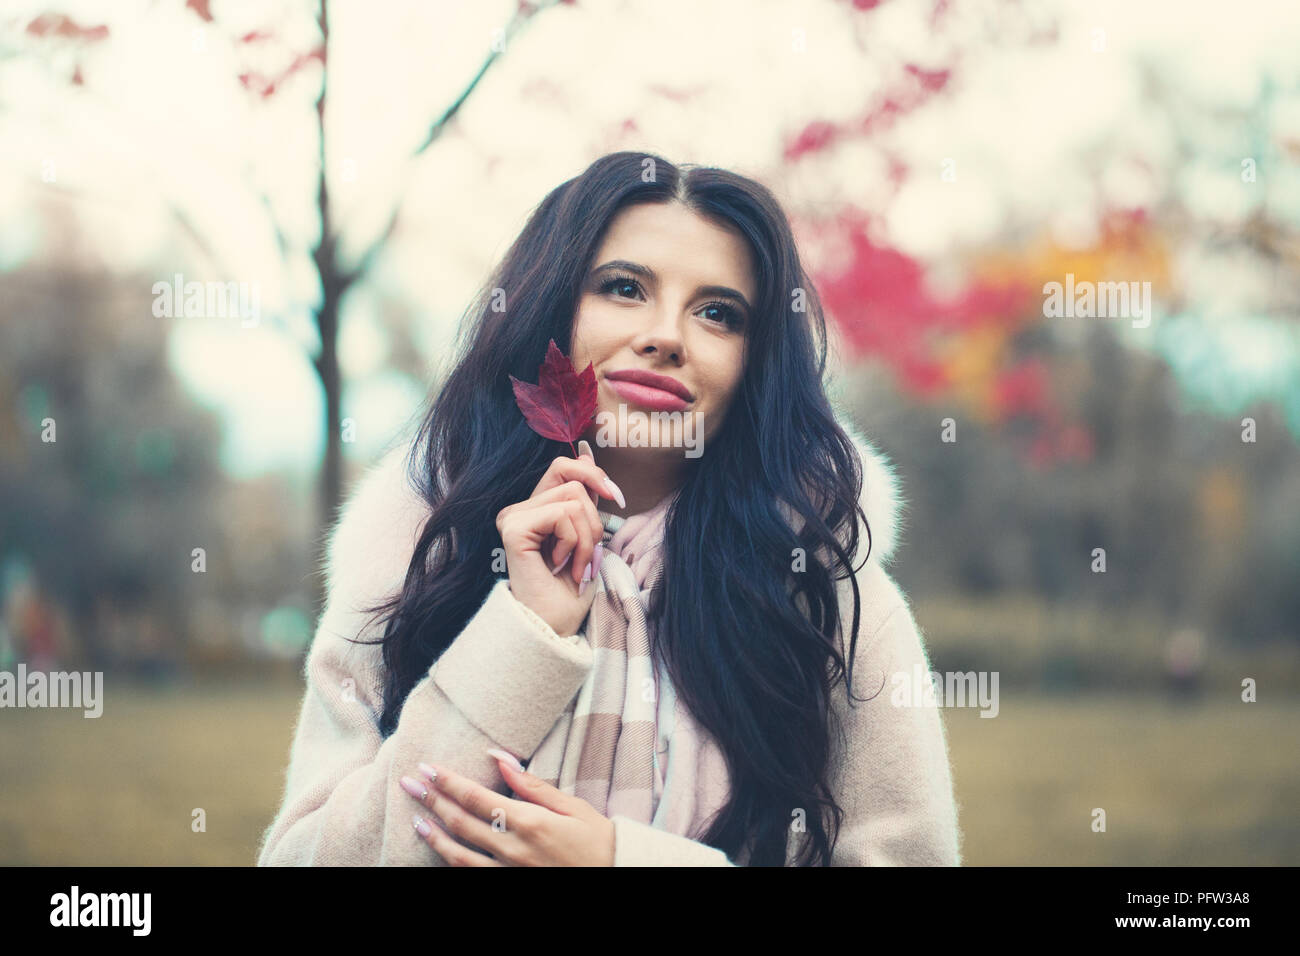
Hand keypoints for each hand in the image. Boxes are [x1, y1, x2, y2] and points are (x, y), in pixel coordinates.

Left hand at [405, 752, 615, 866]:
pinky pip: (473, 874)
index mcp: (530, 822)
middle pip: (460, 822)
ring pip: (459, 855)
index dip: (447, 782)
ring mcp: (509, 872)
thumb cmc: (597, 840)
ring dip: (434, 835)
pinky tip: (441, 849)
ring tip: (415, 818)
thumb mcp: (571, 805)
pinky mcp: (510, 885)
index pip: (476, 797)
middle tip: (408, 784)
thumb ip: (531, 783)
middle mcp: (514, 849)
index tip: (427, 767)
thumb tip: (498, 756)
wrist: (617, 876)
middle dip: (431, 800)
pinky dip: (452, 861)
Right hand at [495, 439, 624, 637]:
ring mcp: (513, 517)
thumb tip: (588, 455)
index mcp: (534, 509)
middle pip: (572, 479)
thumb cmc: (570, 590)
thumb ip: (584, 499)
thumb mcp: (586, 535)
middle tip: (590, 554)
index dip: (594, 474)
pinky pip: (563, 514)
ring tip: (577, 567)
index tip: (616, 499)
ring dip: (587, 539)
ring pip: (573, 499)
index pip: (564, 467)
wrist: (554, 628)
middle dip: (594, 517)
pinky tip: (562, 566)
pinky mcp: (514, 528)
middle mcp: (519, 510)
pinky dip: (575, 542)